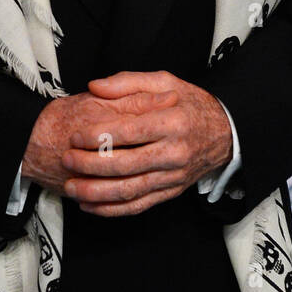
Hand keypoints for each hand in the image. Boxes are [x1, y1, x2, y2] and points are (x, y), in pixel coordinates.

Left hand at [66, 69, 233, 217]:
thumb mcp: (165, 82)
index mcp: (172, 122)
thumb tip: (95, 86)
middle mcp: (174, 153)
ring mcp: (173, 177)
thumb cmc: (190, 105)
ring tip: (71, 187)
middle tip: (67, 160)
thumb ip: (128, 82)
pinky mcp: (170, 192)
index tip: (75, 137)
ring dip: (96, 192)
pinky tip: (90, 205)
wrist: (224, 133)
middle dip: (90, 165)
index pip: (129, 132)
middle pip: (125, 164)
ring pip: (129, 190)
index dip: (98, 136)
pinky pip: (138, 206)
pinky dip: (111, 209)